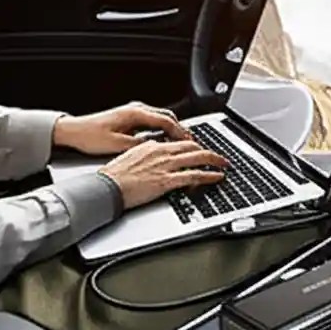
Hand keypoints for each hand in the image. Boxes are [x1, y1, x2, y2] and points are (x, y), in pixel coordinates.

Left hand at [53, 102, 189, 155]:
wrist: (73, 131)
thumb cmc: (90, 136)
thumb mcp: (117, 145)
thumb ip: (139, 146)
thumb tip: (156, 149)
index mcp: (135, 113)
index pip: (166, 122)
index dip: (180, 133)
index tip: (190, 143)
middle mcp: (136, 109)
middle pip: (168, 117)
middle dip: (181, 130)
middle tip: (191, 143)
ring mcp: (132, 111)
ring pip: (161, 118)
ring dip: (172, 129)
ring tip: (181, 142)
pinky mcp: (129, 117)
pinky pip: (153, 120)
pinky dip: (162, 128)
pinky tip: (164, 138)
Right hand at [100, 140, 230, 209]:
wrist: (106, 187)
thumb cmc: (114, 177)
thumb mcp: (131, 158)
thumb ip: (146, 155)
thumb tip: (154, 158)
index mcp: (152, 146)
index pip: (178, 142)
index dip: (193, 146)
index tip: (200, 150)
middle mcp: (161, 152)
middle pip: (192, 147)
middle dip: (208, 151)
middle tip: (218, 156)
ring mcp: (165, 166)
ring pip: (198, 158)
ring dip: (215, 161)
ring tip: (224, 164)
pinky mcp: (167, 181)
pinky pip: (194, 176)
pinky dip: (209, 176)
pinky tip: (217, 177)